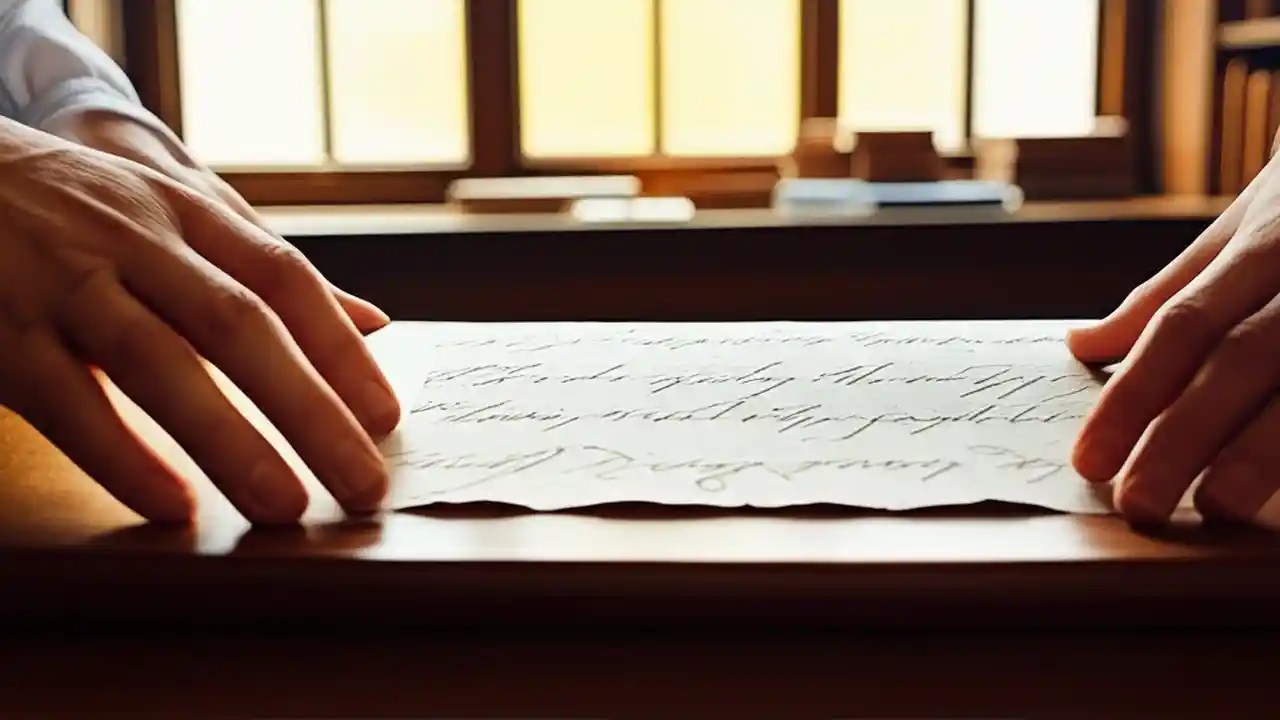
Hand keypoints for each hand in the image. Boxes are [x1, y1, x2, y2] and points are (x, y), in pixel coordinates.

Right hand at [0, 118, 399, 524]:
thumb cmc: (80, 208)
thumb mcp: (177, 215)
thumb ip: (266, 273)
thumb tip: (371, 325)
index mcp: (190, 216)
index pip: (284, 280)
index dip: (340, 350)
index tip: (385, 418)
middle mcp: (136, 240)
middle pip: (238, 325)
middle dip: (310, 410)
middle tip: (364, 487)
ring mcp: (66, 282)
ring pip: (157, 360)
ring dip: (228, 439)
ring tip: (285, 507)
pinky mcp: (0, 331)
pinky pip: (65, 400)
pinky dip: (121, 455)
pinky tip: (171, 506)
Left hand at [1068, 157, 1279, 528]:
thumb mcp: (1248, 223)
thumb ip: (1170, 291)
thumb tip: (1082, 345)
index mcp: (1267, 241)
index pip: (1182, 324)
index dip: (1131, 395)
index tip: (1088, 462)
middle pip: (1242, 357)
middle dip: (1183, 434)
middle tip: (1135, 504)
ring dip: (1265, 449)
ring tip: (1217, 506)